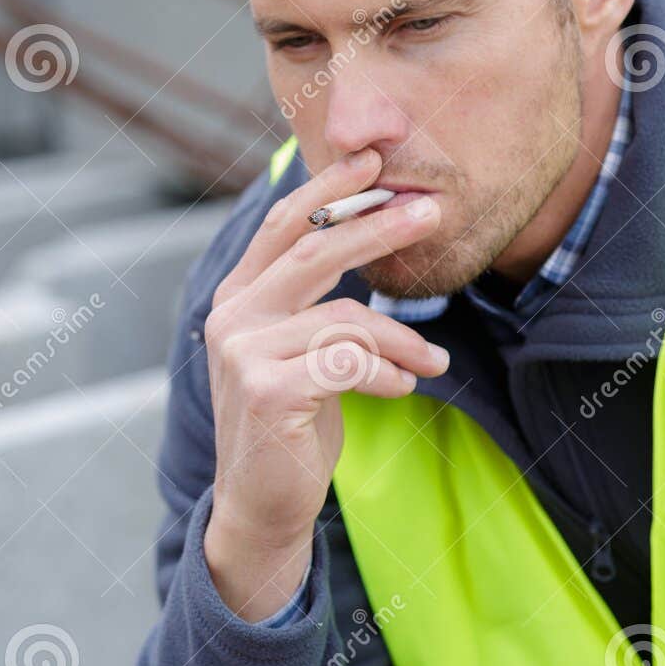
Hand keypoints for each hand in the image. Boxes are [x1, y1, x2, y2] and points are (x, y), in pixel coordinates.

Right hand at [200, 148, 448, 619]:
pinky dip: (388, 373)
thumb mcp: (300, 351)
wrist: (262, 505)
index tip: (376, 160)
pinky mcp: (267, 390)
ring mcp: (244, 352)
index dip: (330, 187)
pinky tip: (403, 388)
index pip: (287, 223)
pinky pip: (349, 362)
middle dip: (380, 225)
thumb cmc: (293, 423)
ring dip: (403, 338)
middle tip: (432, 212)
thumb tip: (367, 237)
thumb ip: (316, 301)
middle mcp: (232, 315)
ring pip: (347, 317)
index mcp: (240, 296)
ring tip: (431, 359)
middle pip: (317, 249)